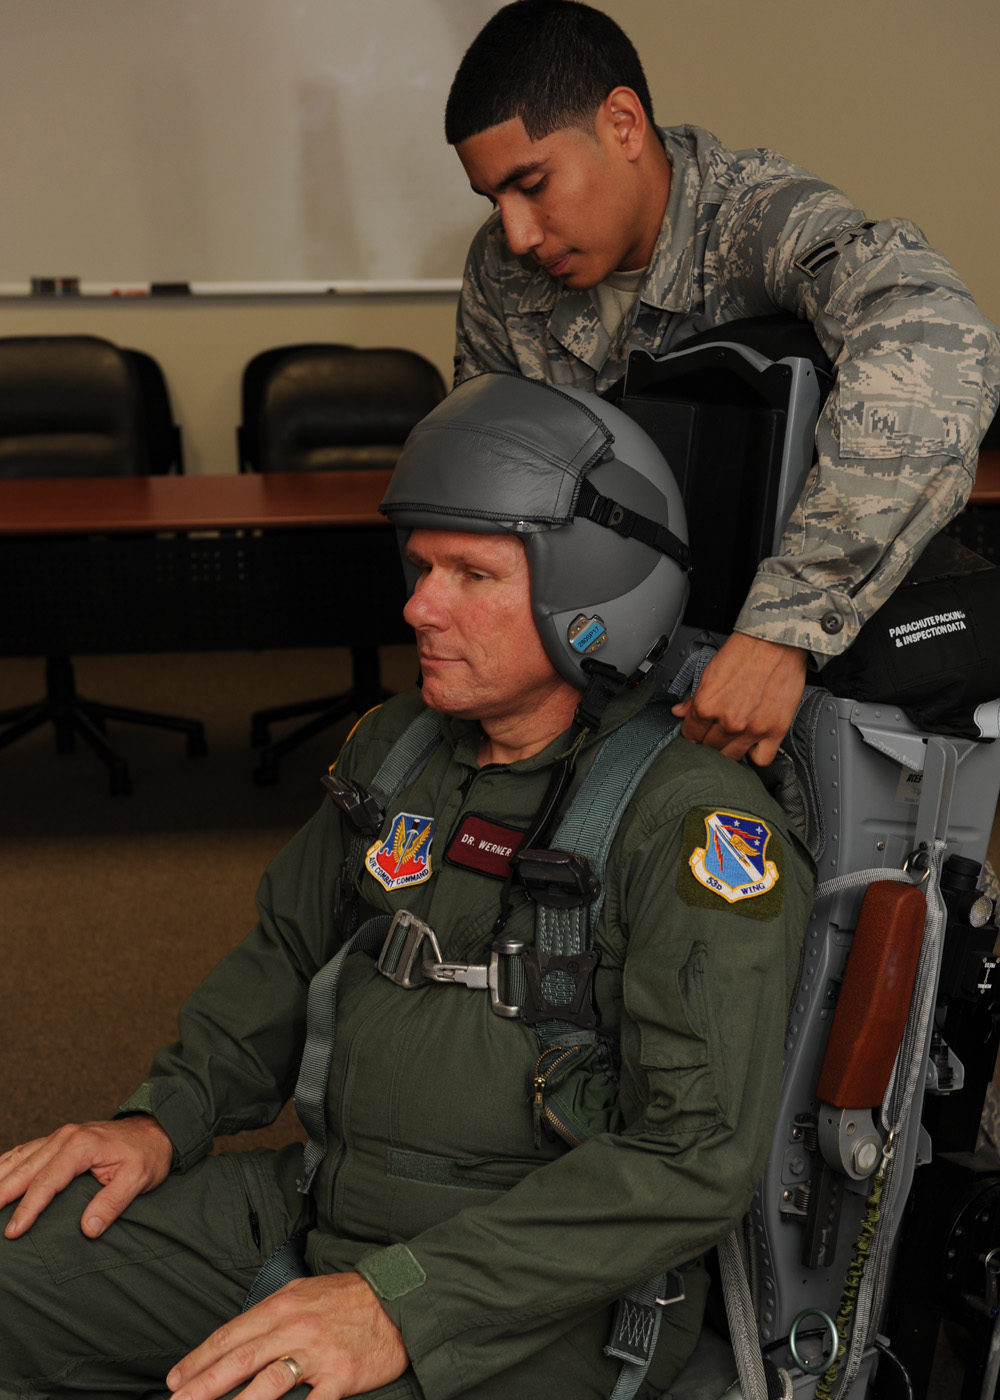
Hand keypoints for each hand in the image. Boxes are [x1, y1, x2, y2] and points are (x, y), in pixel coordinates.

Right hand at [0, 1115, 172, 1238]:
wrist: (155, 1128)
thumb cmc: (147, 1154)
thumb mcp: (138, 1180)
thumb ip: (112, 1204)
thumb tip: (88, 1229)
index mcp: (81, 1147)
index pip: (46, 1182)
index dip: (28, 1208)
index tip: (13, 1231)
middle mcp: (65, 1137)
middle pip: (25, 1169)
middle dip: (1, 1193)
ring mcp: (60, 1136)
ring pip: (20, 1157)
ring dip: (0, 1178)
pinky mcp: (59, 1139)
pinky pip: (25, 1150)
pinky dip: (7, 1163)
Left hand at [166, 1272, 408, 1399]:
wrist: (398, 1301)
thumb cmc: (348, 1298)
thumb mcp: (304, 1291)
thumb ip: (271, 1313)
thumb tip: (238, 1336)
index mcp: (283, 1305)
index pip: (231, 1334)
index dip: (199, 1359)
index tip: (175, 1379)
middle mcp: (296, 1327)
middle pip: (240, 1359)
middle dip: (202, 1385)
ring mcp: (318, 1354)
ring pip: (268, 1382)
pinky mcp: (341, 1377)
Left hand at [672, 633, 807, 765]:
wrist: (777, 640)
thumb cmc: (745, 650)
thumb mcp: (710, 671)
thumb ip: (694, 697)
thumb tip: (680, 711)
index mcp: (707, 706)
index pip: (691, 735)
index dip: (693, 733)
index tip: (698, 732)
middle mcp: (729, 721)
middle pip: (710, 748)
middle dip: (709, 741)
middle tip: (716, 733)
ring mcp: (752, 729)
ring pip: (731, 757)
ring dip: (729, 749)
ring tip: (733, 737)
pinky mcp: (775, 730)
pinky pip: (761, 759)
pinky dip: (755, 755)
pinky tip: (752, 744)